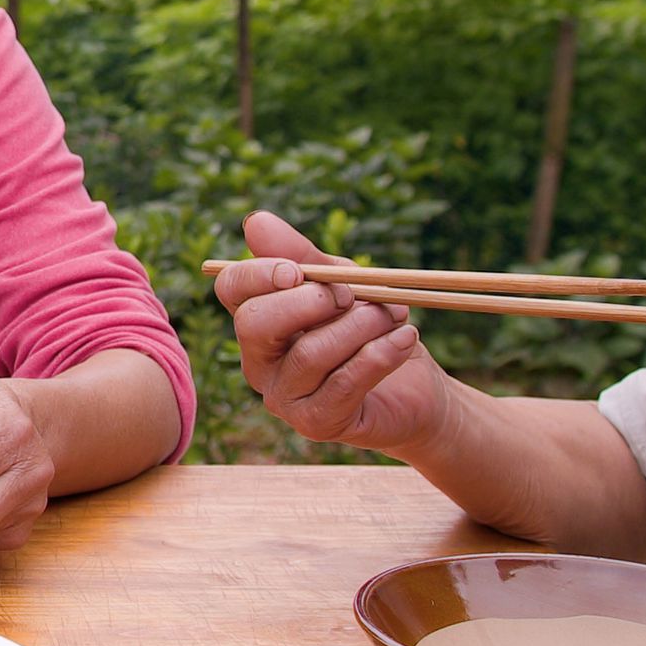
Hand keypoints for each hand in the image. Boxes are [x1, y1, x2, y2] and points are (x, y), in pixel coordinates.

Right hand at [214, 210, 452, 454]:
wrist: (414, 388)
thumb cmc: (371, 330)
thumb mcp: (345, 285)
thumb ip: (305, 257)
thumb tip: (255, 221)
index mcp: (259, 319)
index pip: (232, 288)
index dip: (259, 273)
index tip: (300, 270)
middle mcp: (259, 361)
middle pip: (255, 324)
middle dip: (310, 301)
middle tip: (353, 295)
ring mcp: (284, 397)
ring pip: (310, 353)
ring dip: (361, 325)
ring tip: (395, 314)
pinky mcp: (316, 424)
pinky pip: (344, 383)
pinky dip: (381, 354)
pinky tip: (405, 338)